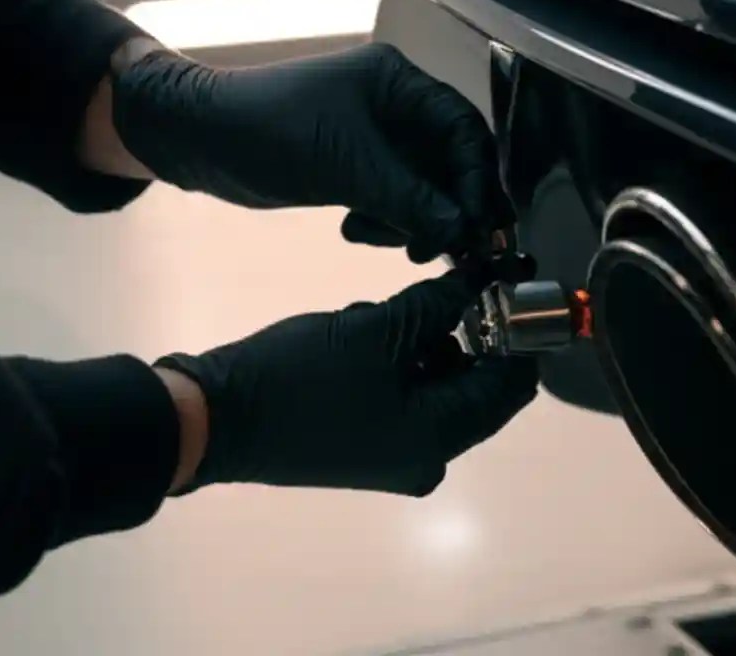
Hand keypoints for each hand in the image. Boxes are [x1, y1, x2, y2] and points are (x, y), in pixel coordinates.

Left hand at [111, 42, 510, 261]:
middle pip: (450, 163)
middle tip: (455, 249)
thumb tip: (463, 231)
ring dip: (417, 221)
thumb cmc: (267, 131)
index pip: (463, 130)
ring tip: (397, 244)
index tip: (479, 225)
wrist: (199, 140)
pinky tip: (355, 229)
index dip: (477, 180)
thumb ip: (411, 200)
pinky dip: (387, 222)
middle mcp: (394, 107)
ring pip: (425, 188)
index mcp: (397, 83)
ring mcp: (376, 138)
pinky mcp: (356, 167)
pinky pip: (395, 200)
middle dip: (451, 208)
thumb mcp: (346, 166)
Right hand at [155, 266, 538, 494]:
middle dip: (469, 334)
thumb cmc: (303, 377)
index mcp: (443, 437)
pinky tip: (368, 333)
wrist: (217, 420)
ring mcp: (397, 457)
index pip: (513, 385)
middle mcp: (430, 457)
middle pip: (477, 387)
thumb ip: (437, 303)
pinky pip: (407, 399)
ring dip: (428, 343)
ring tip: (389, 313)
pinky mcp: (368, 448)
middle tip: (450, 285)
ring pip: (439, 388)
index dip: (519, 333)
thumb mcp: (376, 330)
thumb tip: (480, 278)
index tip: (508, 285)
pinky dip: (399, 363)